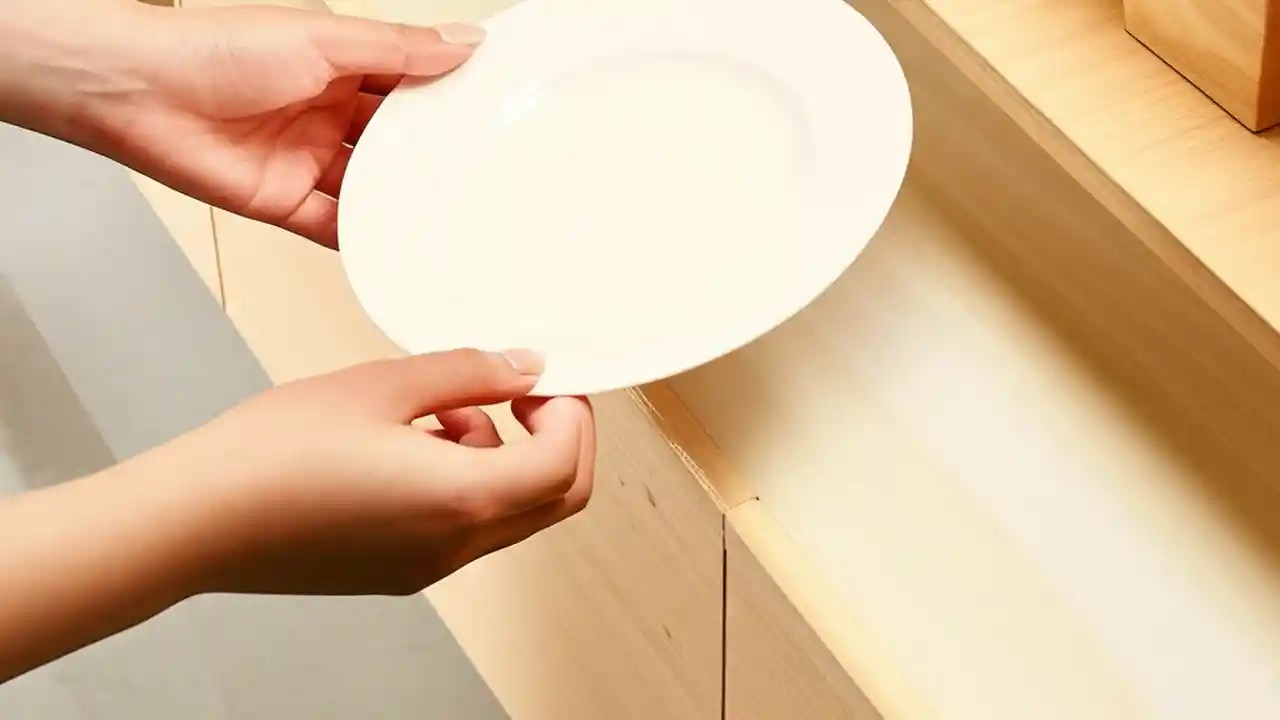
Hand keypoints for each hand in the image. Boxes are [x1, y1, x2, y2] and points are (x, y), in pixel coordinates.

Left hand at [0, 0, 483, 247]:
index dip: (450, 98)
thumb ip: (399, 50)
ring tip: (456, 215)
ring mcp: (308, 160)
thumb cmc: (212, 50)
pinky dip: (368, 240)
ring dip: (407, 200)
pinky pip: (337, 227)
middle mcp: (327, 113)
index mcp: (340, 66)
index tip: (496, 111)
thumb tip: (464, 41)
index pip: (411, 85)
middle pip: (397, 141)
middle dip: (435, 156)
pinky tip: (403, 247)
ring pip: (373, 188)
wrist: (135, 93)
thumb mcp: (324, 40)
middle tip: (485, 171)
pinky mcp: (286, 202)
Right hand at [0, 349, 592, 678]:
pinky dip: (468, 481)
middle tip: (522, 391)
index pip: (565, 462)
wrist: (197, 520)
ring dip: (506, 457)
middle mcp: (457, 545)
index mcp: (463, 500)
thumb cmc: (272, 453)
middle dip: (558, 439)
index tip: (543, 378)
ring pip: (513, 513)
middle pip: (556, 499)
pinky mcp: (401, 570)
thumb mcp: (381, 385)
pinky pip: (467, 527)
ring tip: (444, 408)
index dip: (571, 412)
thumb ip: (469, 372)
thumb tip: (527, 366)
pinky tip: (411, 441)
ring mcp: (430, 566)